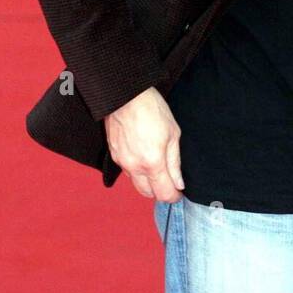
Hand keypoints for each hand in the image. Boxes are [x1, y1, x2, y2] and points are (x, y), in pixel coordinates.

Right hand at [104, 85, 185, 201]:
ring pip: (136, 183)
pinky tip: (144, 157)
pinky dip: (137, 171)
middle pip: (147, 193)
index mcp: (152, 163)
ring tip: (157, 167)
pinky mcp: (114, 155)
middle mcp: (135, 167)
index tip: (179, 192)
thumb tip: (179, 183)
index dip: (173, 196)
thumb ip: (175, 162)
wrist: (127, 96)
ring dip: (147, 182)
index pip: (163, 194)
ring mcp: (122, 162)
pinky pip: (127, 171)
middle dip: (160, 191)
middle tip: (170, 181)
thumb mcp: (173, 134)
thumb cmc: (152, 110)